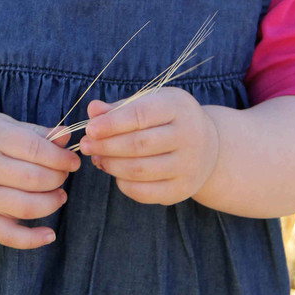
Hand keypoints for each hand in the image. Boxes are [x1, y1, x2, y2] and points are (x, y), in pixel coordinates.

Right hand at [0, 112, 79, 249]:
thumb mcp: (4, 126)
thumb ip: (36, 133)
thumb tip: (67, 137)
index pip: (34, 148)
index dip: (60, 157)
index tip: (73, 161)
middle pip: (32, 179)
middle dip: (57, 179)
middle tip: (64, 176)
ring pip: (24, 207)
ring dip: (51, 203)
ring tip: (59, 196)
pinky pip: (6, 235)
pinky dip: (31, 240)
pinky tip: (49, 234)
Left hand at [79, 87, 218, 205]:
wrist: (209, 146)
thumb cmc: (169, 119)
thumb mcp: (151, 102)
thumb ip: (121, 107)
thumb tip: (93, 110)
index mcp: (178, 108)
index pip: (141, 115)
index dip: (112, 123)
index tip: (90, 129)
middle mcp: (188, 136)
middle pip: (138, 144)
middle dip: (106, 146)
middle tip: (85, 146)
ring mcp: (188, 165)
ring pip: (139, 170)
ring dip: (111, 165)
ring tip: (97, 159)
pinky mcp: (183, 189)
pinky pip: (145, 192)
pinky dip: (123, 184)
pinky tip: (115, 173)